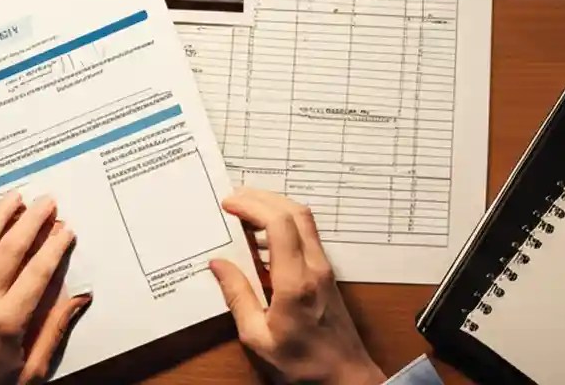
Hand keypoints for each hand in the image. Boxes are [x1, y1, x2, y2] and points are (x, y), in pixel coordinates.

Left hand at [0, 192, 90, 384]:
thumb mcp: (33, 369)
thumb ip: (54, 329)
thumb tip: (80, 298)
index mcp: (8, 321)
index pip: (37, 271)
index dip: (54, 247)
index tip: (67, 229)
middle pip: (9, 248)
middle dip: (31, 220)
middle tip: (48, 201)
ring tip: (15, 196)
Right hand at [210, 187, 386, 384]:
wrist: (346, 376)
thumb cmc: (303, 363)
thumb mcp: (258, 336)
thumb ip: (237, 296)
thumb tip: (218, 265)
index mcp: (295, 281)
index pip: (278, 224)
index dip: (252, 206)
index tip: (229, 203)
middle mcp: (314, 267)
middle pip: (294, 211)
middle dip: (262, 197)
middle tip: (234, 198)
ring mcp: (324, 267)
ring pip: (303, 219)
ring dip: (274, 207)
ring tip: (245, 211)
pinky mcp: (326, 272)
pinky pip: (306, 234)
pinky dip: (283, 223)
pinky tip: (263, 236)